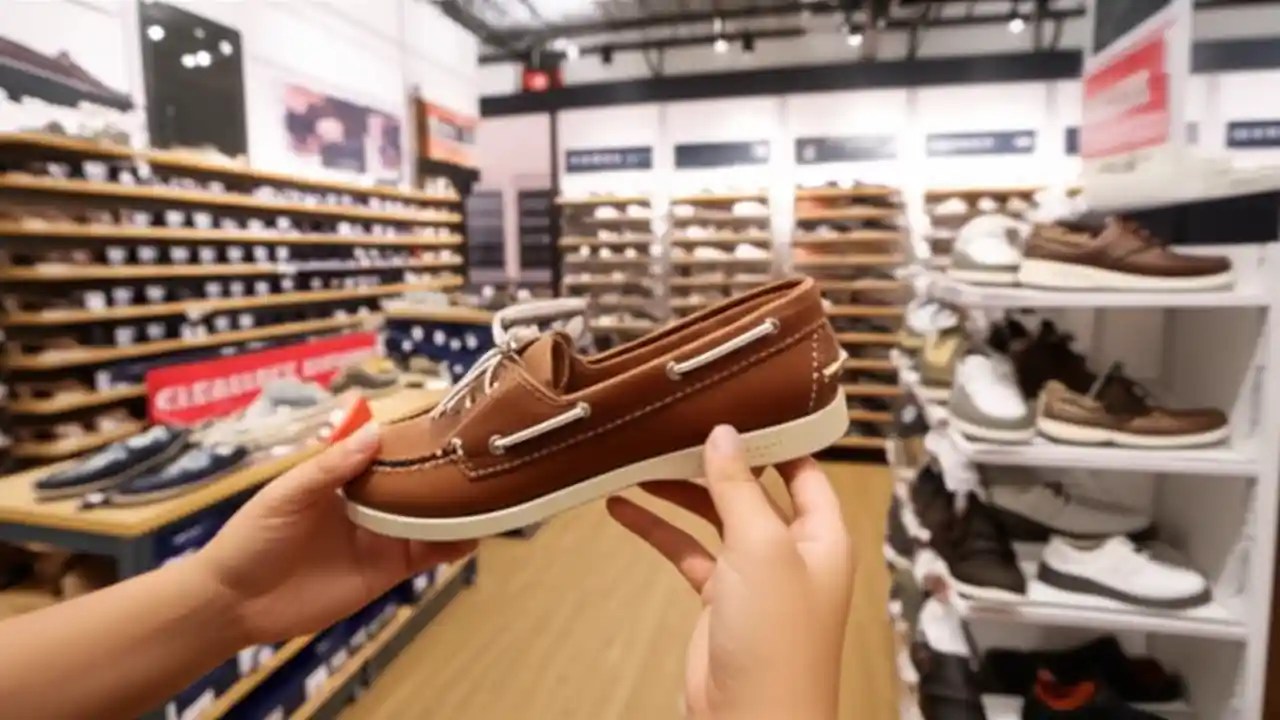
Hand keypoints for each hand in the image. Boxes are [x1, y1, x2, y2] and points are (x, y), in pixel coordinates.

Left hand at [196, 425, 475, 643]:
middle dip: (447, 473)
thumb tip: (376, 431)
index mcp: (344, 478)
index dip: (417, 440)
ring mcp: (381, 538)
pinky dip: (451, 546)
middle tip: (483, 457)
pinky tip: (471, 535)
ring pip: (430, 519)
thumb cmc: (252, 538)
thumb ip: (332, 466)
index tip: (450, 423)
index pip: (389, 453)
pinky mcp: (386, 572)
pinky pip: (425, 556)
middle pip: (417, 485)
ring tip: (489, 494)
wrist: (235, 603)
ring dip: (457, 508)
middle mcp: (369, 505)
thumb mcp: (288, 494)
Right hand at [607, 426, 853, 719]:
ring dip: (677, 491)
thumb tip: (724, 435)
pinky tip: (623, 507)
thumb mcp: (761, 548)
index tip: (735, 404)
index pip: (803, 468)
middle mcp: (792, 549)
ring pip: (713, 516)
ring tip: (639, 459)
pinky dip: (657, 529)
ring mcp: (754, 575)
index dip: (773, 436)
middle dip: (714, 459)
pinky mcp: (719, 599)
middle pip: (752, 487)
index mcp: (822, 533)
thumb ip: (740, 488)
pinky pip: (686, 551)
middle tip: (676, 425)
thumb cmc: (777, 641)